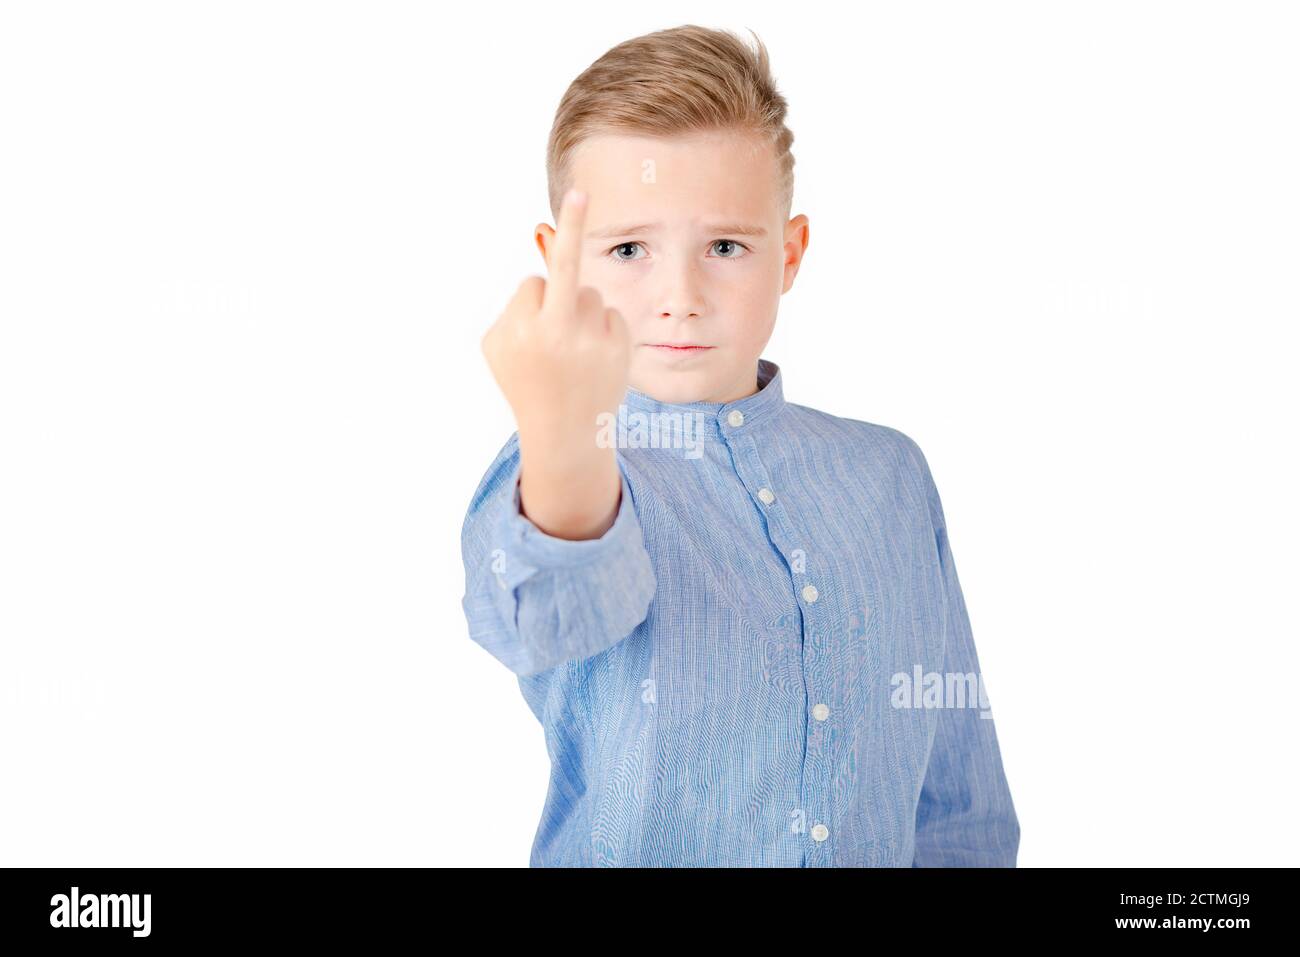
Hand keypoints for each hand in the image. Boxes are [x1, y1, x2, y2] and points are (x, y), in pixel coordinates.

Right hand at [480, 188, 630, 442]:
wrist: (564, 432)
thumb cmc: (526, 380)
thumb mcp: (501, 345)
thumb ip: (514, 301)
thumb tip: (541, 239)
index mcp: (521, 332)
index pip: (532, 284)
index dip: (532, 302)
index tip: (539, 260)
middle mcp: (557, 333)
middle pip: (563, 268)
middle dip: (571, 228)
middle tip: (579, 193)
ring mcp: (591, 340)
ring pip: (588, 291)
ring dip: (580, 309)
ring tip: (574, 351)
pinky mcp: (618, 346)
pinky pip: (610, 311)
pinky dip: (601, 327)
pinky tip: (593, 357)